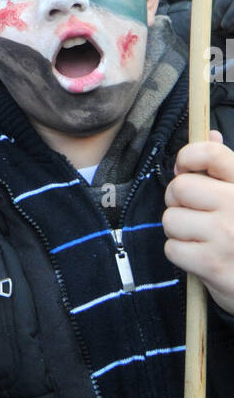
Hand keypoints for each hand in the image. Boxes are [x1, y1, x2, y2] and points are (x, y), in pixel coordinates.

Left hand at [163, 131, 233, 312]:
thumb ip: (225, 168)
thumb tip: (209, 134)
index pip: (210, 154)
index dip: (187, 157)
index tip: (184, 168)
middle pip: (179, 188)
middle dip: (177, 201)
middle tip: (192, 212)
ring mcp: (226, 234)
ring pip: (171, 219)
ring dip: (178, 231)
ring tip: (200, 238)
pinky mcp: (212, 263)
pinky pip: (172, 248)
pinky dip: (181, 254)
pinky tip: (200, 257)